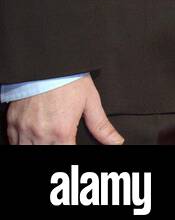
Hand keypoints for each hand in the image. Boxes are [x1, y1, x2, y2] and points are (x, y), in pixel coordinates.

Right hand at [5, 75, 121, 144]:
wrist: (47, 64)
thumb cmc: (70, 81)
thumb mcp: (91, 102)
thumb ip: (101, 126)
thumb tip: (117, 142)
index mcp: (61, 132)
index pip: (66, 155)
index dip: (72, 152)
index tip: (72, 145)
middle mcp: (40, 135)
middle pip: (46, 154)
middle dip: (55, 148)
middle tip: (60, 139)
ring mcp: (23, 130)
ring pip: (27, 151)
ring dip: (38, 146)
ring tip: (48, 138)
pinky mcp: (12, 123)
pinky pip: (14, 142)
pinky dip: (22, 142)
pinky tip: (33, 136)